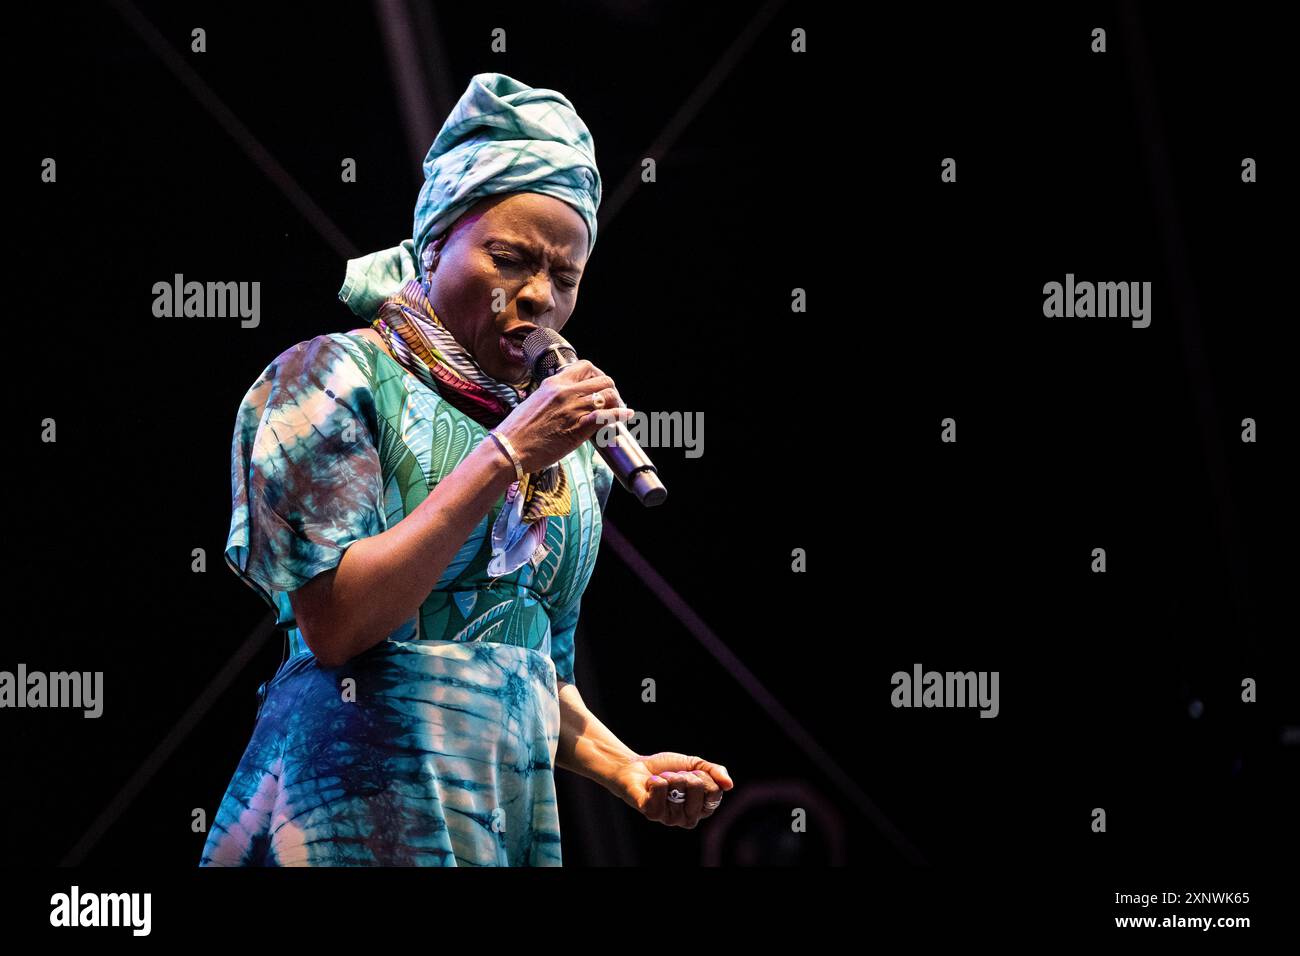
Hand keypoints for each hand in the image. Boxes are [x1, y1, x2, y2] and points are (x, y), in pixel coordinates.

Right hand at [493, 359, 634, 472]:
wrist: (510, 448)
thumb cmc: (518, 430)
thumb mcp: (535, 402)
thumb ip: (553, 397)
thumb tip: (566, 400)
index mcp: (553, 383)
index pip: (586, 366)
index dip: (598, 375)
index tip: (599, 386)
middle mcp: (565, 392)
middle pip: (603, 380)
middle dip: (612, 390)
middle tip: (612, 401)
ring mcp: (573, 409)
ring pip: (608, 396)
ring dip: (618, 403)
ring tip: (619, 411)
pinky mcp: (578, 428)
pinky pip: (607, 416)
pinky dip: (620, 415)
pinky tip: (626, 416)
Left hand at [612, 751, 734, 828]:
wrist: (636, 767)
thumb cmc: (666, 768)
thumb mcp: (694, 765)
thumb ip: (714, 772)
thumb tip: (729, 785)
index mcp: (701, 808)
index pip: (714, 792)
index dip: (703, 777)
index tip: (691, 773)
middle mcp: (688, 818)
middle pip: (698, 789)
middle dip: (685, 775)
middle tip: (674, 776)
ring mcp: (670, 818)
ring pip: (679, 788)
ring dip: (669, 777)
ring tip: (662, 780)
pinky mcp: (652, 813)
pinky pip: (661, 790)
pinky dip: (656, 780)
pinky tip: (651, 785)